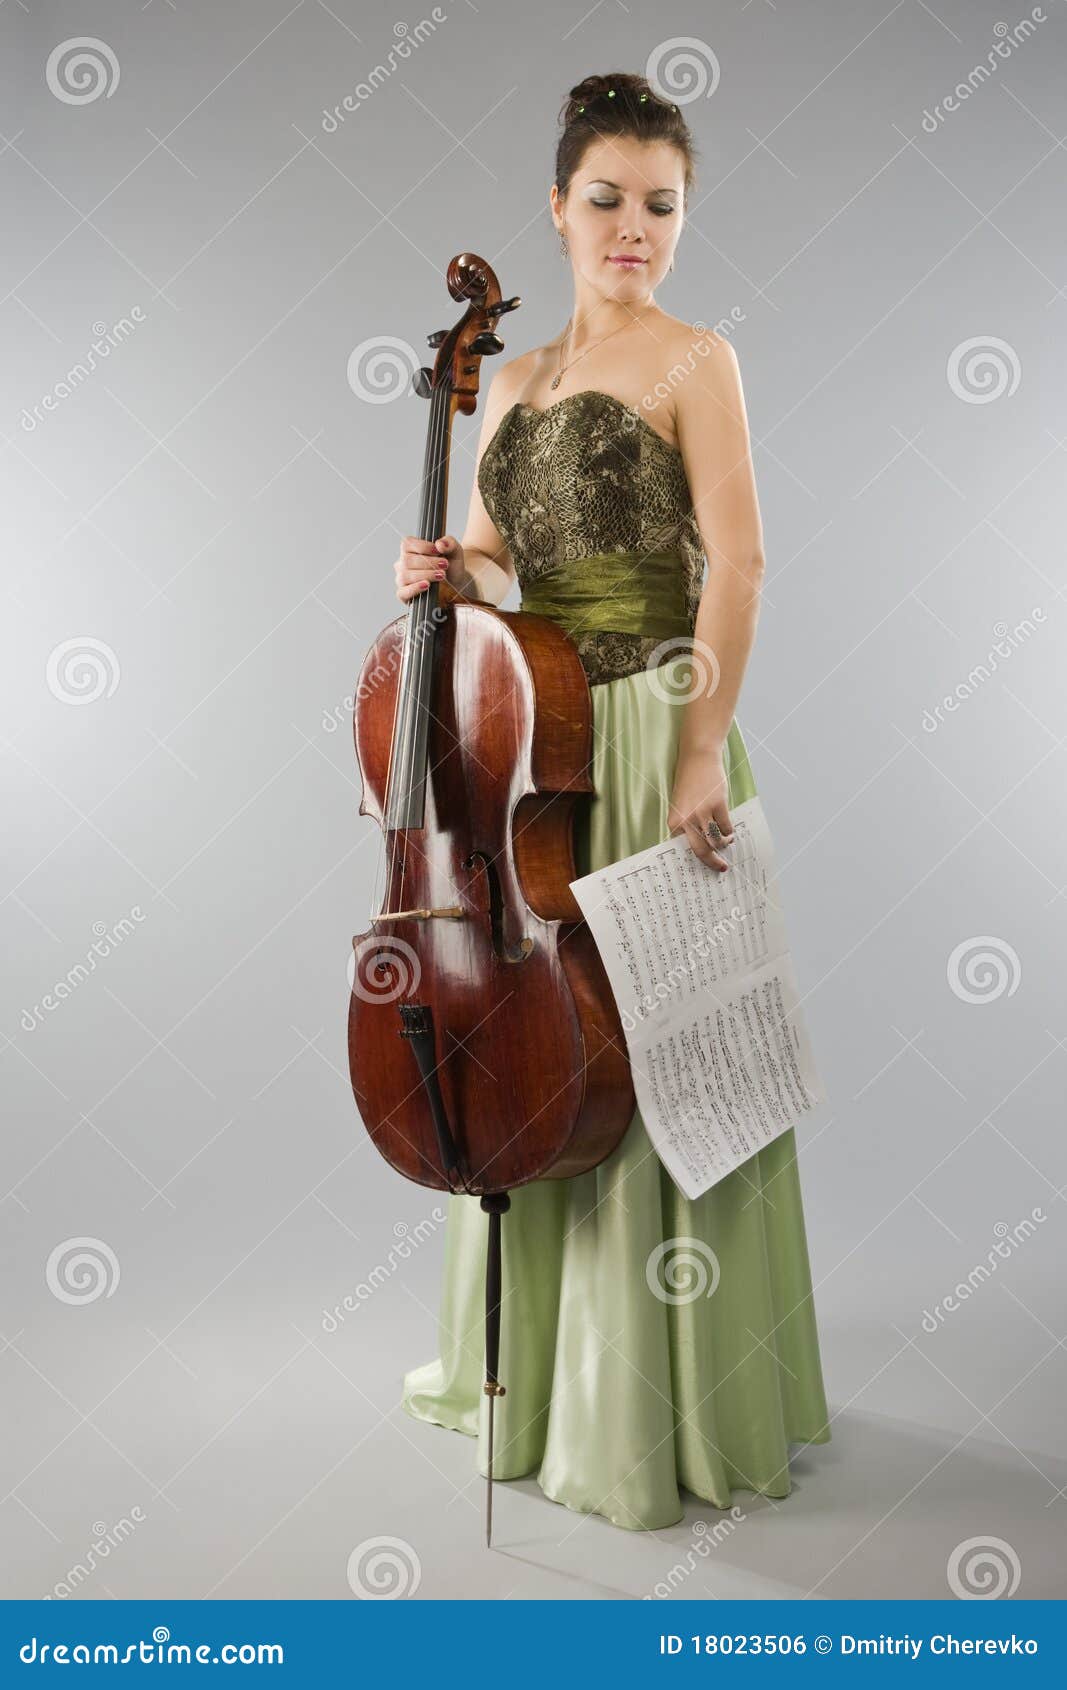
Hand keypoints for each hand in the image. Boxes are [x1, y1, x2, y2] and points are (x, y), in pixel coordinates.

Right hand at [394, 535, 464, 601]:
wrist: (456, 585)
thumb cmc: (451, 566)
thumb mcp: (455, 551)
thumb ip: (449, 543)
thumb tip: (439, 544)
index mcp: (410, 550)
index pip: (407, 544)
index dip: (423, 547)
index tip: (438, 551)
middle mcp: (403, 564)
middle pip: (407, 561)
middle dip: (428, 563)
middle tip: (444, 565)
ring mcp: (402, 580)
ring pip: (405, 576)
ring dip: (426, 574)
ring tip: (441, 575)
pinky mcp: (404, 595)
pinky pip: (402, 593)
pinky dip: (415, 588)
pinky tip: (427, 585)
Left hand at [667, 748, 733, 870]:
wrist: (698, 757)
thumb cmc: (688, 782)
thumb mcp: (680, 805)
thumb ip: (686, 824)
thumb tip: (700, 846)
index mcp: (674, 821)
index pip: (684, 849)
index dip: (695, 859)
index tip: (704, 867)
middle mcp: (686, 819)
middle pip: (701, 851)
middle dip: (713, 862)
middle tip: (721, 868)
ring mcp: (702, 812)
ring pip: (716, 841)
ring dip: (723, 844)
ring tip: (726, 842)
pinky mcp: (718, 805)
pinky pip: (726, 827)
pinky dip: (729, 831)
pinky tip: (729, 830)